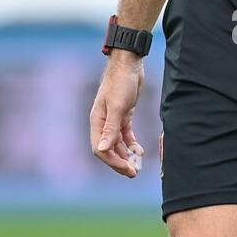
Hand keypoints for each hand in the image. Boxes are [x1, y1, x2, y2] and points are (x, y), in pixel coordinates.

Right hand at [90, 53, 144, 176]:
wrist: (129, 64)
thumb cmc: (121, 82)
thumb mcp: (117, 107)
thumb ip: (110, 129)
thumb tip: (102, 150)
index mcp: (97, 121)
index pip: (100, 149)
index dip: (113, 161)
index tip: (128, 168)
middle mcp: (103, 122)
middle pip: (108, 149)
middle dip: (120, 162)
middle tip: (134, 173)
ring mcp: (113, 119)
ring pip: (117, 144)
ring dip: (126, 155)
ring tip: (137, 166)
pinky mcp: (124, 115)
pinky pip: (125, 135)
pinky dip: (131, 144)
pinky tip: (140, 150)